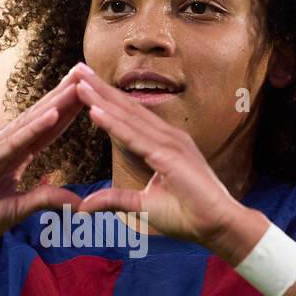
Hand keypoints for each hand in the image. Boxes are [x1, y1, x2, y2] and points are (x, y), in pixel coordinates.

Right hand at [0, 65, 86, 269]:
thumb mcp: (18, 210)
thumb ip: (45, 200)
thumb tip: (77, 202)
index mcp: (13, 156)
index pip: (47, 130)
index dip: (68, 112)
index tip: (90, 94)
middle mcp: (4, 147)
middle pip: (41, 117)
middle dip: (65, 95)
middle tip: (88, 71)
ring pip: (30, 123)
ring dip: (55, 103)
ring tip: (77, 84)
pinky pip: (13, 144)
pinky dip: (33, 129)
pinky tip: (51, 115)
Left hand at [69, 63, 267, 262]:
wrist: (218, 226)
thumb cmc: (188, 215)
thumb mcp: (142, 206)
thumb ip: (114, 200)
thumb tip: (85, 206)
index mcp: (163, 145)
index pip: (128, 118)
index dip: (104, 100)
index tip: (82, 85)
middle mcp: (167, 138)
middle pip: (126, 108)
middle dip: (99, 89)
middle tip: (76, 69)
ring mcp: (170, 144)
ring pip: (128, 117)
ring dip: (101, 98)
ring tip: (79, 81)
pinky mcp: (169, 157)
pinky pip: (135, 138)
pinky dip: (114, 124)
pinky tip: (94, 111)